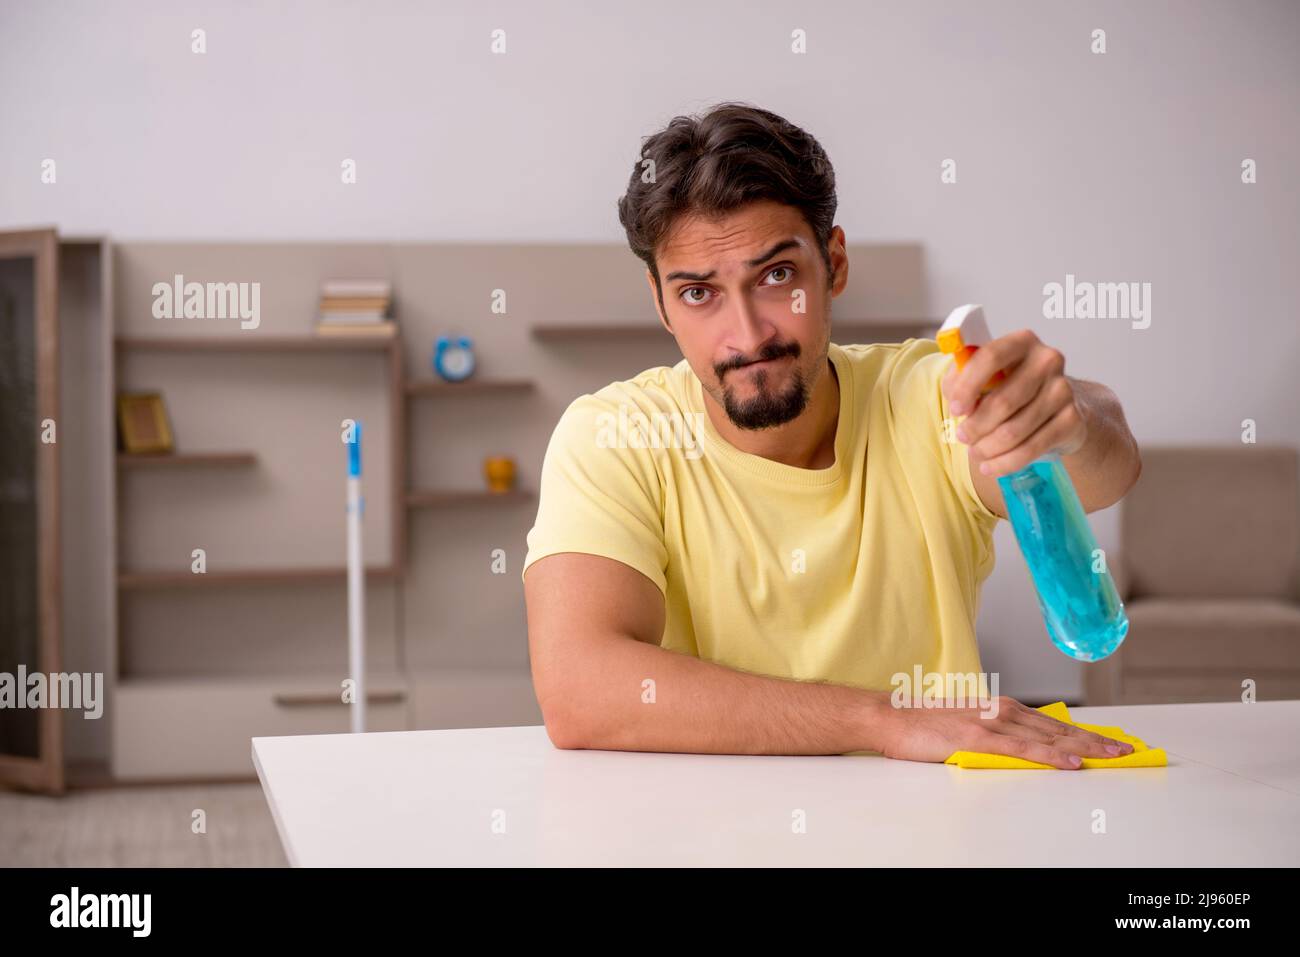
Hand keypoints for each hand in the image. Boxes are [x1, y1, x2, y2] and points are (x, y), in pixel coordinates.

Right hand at [876, 694, 1133, 768]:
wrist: (891, 717)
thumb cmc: (925, 725)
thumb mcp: (969, 725)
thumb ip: (998, 734)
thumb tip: (1024, 749)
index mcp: (1002, 709)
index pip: (1053, 723)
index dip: (1085, 733)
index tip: (1110, 741)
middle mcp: (1003, 712)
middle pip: (1060, 728)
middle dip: (1096, 740)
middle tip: (1127, 750)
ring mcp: (993, 724)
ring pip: (1049, 737)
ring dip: (1084, 747)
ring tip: (1113, 755)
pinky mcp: (979, 739)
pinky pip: (1023, 750)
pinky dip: (1051, 755)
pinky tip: (1071, 762)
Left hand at [942, 329, 1086, 478]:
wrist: (1055, 405)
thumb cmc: (1010, 386)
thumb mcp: (983, 375)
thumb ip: (961, 378)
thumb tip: (956, 397)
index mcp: (1022, 341)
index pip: (991, 356)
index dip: (968, 386)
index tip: (955, 409)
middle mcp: (1047, 360)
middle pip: (1003, 401)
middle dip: (976, 426)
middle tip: (962, 436)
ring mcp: (1063, 390)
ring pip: (1014, 430)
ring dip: (987, 447)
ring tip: (975, 452)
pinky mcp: (1072, 419)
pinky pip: (1032, 448)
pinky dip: (1005, 462)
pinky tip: (990, 466)